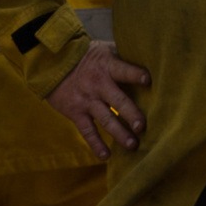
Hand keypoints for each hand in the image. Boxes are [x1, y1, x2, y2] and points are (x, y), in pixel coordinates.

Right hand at [47, 40, 149, 158]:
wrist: (54, 63)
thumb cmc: (87, 56)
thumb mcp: (104, 50)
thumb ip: (123, 56)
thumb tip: (150, 58)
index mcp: (107, 66)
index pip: (123, 70)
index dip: (135, 74)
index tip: (148, 81)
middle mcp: (98, 84)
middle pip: (117, 100)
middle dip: (131, 113)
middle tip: (142, 126)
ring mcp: (86, 100)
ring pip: (105, 119)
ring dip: (119, 133)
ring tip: (133, 145)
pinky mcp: (75, 112)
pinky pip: (87, 131)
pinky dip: (96, 144)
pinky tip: (106, 156)